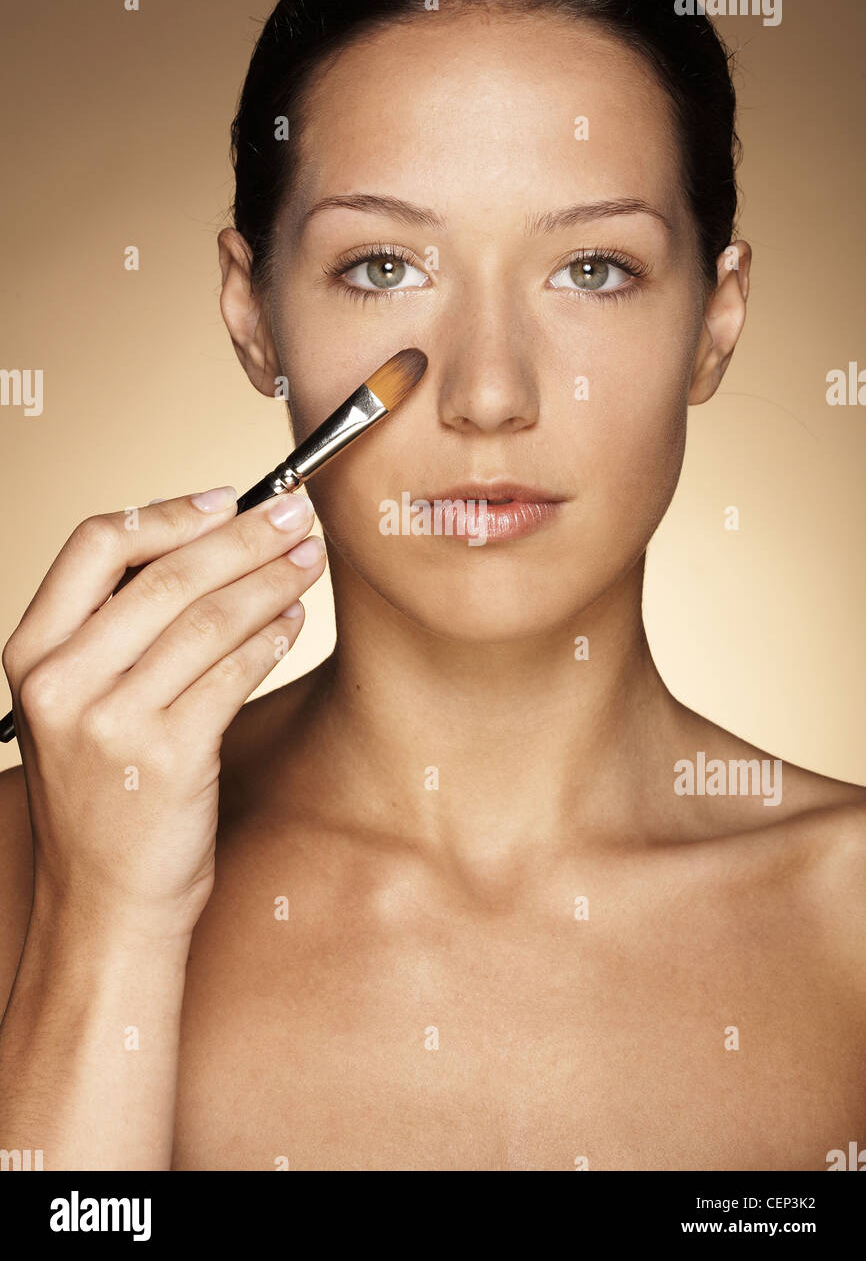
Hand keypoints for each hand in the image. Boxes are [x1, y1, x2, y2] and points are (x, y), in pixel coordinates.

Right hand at [1, 487, 324, 936]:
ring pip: (208, 620)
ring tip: (309, 560)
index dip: (168, 512)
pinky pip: (233, 674)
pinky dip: (272, 638)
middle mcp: (61, 682)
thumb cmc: (104, 798)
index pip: (94, 544)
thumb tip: (206, 545)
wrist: (105, 906)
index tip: (227, 498)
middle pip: (166, 575)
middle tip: (296, 515)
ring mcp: (110, 722)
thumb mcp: (78, 708)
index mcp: (32, 654)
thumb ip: (117, 633)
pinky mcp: (166, 759)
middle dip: (244, 537)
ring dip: (270, 581)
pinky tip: (296, 620)